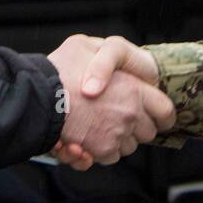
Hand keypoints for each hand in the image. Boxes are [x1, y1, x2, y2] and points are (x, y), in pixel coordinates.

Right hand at [46, 35, 169, 170]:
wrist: (37, 98)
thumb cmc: (59, 70)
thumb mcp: (83, 45)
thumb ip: (103, 53)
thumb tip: (108, 60)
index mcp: (134, 89)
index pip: (166, 111)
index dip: (161, 114)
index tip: (155, 115)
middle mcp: (130, 115)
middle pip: (148, 132)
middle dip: (136, 127)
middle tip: (118, 116)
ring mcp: (117, 135)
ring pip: (129, 146)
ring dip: (118, 139)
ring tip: (98, 125)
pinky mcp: (101, 151)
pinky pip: (110, 157)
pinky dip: (101, 151)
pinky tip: (88, 138)